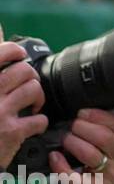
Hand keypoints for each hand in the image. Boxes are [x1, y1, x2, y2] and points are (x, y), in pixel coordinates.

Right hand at [0, 35, 48, 169]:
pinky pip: (39, 119)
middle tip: (24, 88)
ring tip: (29, 106)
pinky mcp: (11, 132)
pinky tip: (29, 125)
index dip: (15, 51)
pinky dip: (38, 123)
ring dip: (36, 99)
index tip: (19, 56)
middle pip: (24, 71)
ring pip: (34, 90)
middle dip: (29, 79)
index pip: (2, 51)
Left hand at [49, 109, 113, 183]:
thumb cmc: (110, 161)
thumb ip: (107, 125)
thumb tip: (83, 113)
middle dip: (82, 128)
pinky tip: (55, 157)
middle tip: (72, 127)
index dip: (98, 116)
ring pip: (91, 155)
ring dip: (73, 143)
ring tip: (66, 140)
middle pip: (104, 137)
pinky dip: (60, 166)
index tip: (82, 114)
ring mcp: (109, 175)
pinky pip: (74, 178)